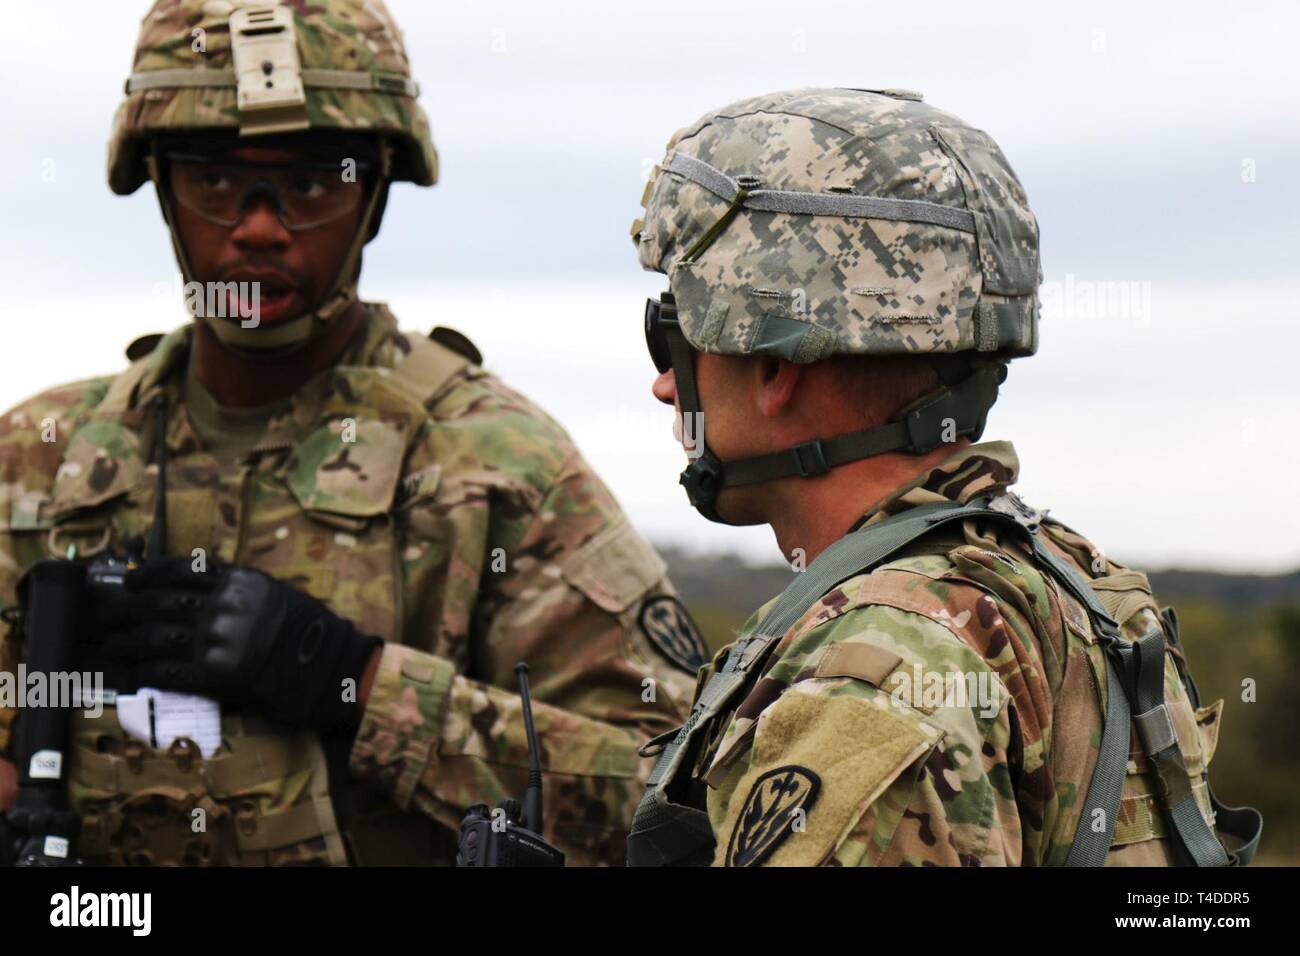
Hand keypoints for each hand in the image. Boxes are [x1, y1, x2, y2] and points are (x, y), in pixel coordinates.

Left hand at [99, 557, 381, 731]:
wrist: (328, 666)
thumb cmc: (305, 629)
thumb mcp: (272, 592)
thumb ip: (233, 589)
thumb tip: (191, 591)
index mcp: (237, 581)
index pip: (178, 570)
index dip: (146, 575)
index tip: (130, 582)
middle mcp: (223, 607)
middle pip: (157, 603)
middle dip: (124, 610)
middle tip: (108, 617)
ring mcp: (217, 641)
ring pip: (154, 637)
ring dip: (126, 643)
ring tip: (112, 647)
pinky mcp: (215, 675)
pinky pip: (168, 671)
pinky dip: (146, 671)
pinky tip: (135, 672)